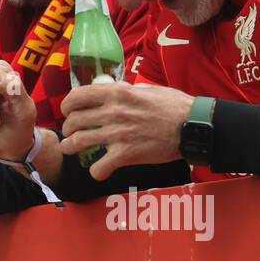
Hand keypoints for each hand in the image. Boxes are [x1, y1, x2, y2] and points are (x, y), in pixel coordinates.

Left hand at [59, 81, 194, 179]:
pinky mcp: (126, 154)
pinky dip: (96, 171)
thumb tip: (111, 90)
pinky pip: (98, 167)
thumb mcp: (146, 89)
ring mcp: (117, 134)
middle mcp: (113, 112)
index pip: (77, 96)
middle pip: (74, 121)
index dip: (67, 105)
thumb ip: (125, 90)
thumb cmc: (173, 106)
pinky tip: (100, 170)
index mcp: (116, 93)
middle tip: (71, 133)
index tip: (68, 112)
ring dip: (71, 148)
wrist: (192, 126)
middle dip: (68, 129)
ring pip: (78, 143)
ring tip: (72, 150)